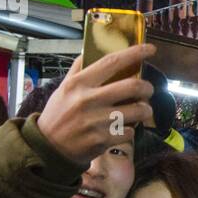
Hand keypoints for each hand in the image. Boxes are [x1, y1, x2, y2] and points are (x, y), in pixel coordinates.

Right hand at [36, 45, 156, 164]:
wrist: (48, 148)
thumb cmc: (57, 116)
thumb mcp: (63, 88)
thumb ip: (78, 69)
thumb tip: (90, 50)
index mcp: (79, 83)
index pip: (112, 62)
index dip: (135, 53)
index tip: (150, 49)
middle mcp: (88, 100)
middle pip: (133, 86)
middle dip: (147, 88)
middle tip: (147, 90)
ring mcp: (97, 121)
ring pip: (138, 111)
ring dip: (145, 110)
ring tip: (141, 110)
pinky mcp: (103, 140)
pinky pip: (130, 132)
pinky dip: (130, 130)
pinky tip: (123, 129)